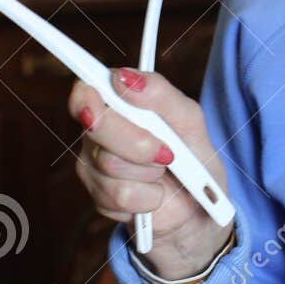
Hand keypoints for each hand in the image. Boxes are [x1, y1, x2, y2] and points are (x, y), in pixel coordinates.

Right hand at [70, 68, 233, 279]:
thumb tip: (124, 77)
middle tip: (168, 152)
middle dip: (139, 141)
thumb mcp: (189, 118)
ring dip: (150, 171)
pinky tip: (154, 194)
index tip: (100, 107)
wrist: (200, 205)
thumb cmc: (193, 154)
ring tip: (162, 172)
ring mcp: (94, 166)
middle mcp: (98, 131)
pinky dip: (148, 197)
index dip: (87, 98)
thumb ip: (160, 93)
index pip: (84, 92)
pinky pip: (119, 196)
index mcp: (117, 103)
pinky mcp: (99, 199)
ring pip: (110, 164)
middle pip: (98, 127)